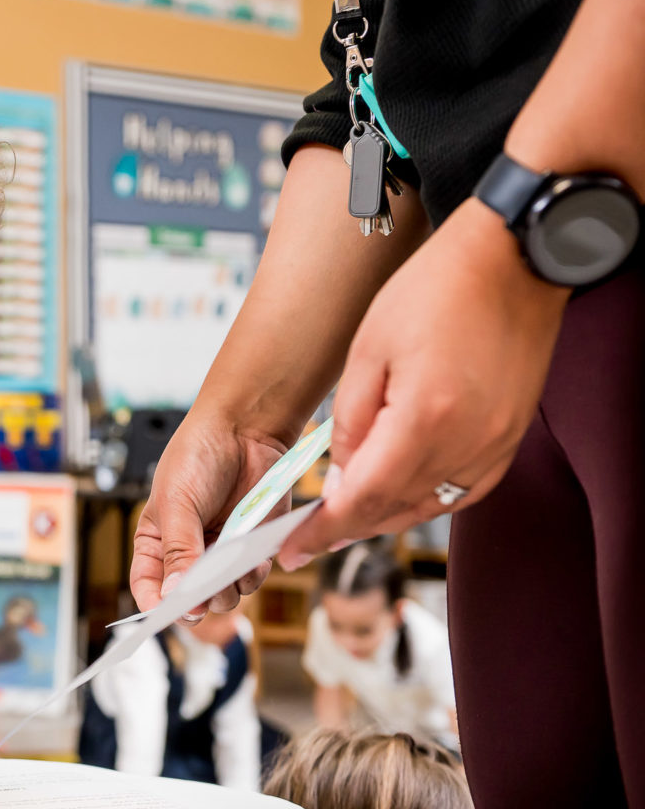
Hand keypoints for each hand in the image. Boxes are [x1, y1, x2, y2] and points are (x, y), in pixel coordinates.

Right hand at [130, 416, 288, 618]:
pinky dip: (253, 571)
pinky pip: (252, 578)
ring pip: (225, 596)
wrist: (245, 430)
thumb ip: (179, 551)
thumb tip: (175, 595)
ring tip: (232, 558)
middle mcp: (188, 553)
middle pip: (192, 599)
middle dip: (202, 597)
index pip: (148, 585)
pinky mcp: (251, 547)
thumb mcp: (177, 502)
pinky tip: (251, 550)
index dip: (156, 603)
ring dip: (230, 586)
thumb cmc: (198, 456)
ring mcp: (221, 553)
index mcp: (157, 542)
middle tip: (210, 583)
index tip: (169, 610)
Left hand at [278, 201, 569, 568]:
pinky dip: (425, 499)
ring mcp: (495, 445)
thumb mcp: (368, 351)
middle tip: (310, 540)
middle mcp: (467, 443)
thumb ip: (349, 421)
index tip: (295, 548)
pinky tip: (398, 493)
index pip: (363, 499)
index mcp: (424, 420)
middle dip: (348, 528)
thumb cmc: (439, 289)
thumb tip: (340, 472)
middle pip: (396, 510)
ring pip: (430, 506)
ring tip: (345, 519)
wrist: (513, 260)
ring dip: (385, 516)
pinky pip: (463, 491)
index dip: (324, 530)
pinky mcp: (510, 438)